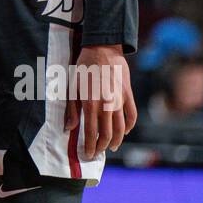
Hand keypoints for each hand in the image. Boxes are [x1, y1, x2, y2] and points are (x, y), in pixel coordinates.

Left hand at [65, 44, 135, 158]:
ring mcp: (119, 100)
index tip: (87, 154)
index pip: (91, 132)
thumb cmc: (83, 67)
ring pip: (121, 128)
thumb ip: (72, 109)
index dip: (90, 146)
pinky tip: (124, 132)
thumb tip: (70, 128)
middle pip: (107, 134)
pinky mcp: (128, 94)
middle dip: (101, 147)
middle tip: (97, 153)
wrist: (102, 48)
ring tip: (111, 147)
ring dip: (116, 141)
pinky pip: (132, 115)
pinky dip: (129, 126)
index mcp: (90, 103)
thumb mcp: (72, 86)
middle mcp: (106, 104)